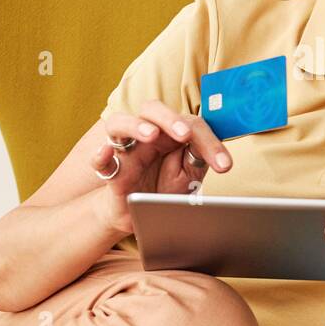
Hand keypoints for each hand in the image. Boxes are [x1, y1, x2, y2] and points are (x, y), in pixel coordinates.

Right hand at [92, 99, 231, 234]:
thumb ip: (197, 160)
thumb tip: (210, 153)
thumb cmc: (165, 188)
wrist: (141, 215)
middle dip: (170, 119)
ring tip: (151, 135)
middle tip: (185, 135)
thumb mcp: (189, 176)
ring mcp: (125, 150)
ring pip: (120, 123)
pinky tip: (107, 153)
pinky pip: (99, 158)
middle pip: (152, 110)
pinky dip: (101, 154)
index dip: (209, 143)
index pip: (189, 125)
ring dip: (136, 125)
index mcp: (170, 133)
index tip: (224, 165)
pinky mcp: (111, 171)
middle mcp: (146, 134)